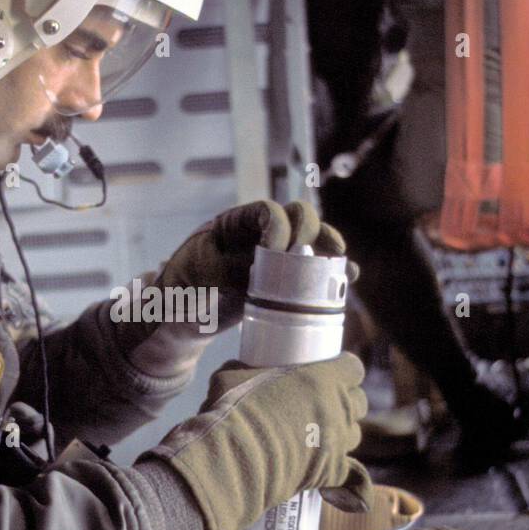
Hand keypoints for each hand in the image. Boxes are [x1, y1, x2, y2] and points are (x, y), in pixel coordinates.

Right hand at [137, 351, 372, 529]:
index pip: (353, 368)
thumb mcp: (232, 375)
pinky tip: (335, 482)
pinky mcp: (333, 473)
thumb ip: (244, 369)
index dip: (343, 370)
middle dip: (345, 402)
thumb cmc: (234, 410)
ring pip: (354, 435)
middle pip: (358, 401)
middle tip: (320, 405)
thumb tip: (239, 369)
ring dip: (341, 434)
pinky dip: (350, 480)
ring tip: (318, 437)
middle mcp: (339, 409)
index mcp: (323, 378)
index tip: (329, 372)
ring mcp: (339, 442)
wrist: (236, 457)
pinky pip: (356, 478)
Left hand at [156, 198, 355, 333]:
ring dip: (328, 249)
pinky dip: (330, 274)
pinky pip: (311, 271)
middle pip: (296, 219)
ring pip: (310, 243)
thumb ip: (226, 268)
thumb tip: (259, 271)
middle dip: (310, 231)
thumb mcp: (197, 275)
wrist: (181, 317)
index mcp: (236, 224)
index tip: (277, 249)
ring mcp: (275, 258)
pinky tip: (347, 279)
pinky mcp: (283, 282)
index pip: (266, 211)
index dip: (278, 225)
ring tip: (342, 265)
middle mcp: (260, 235)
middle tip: (313, 254)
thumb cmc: (182, 288)